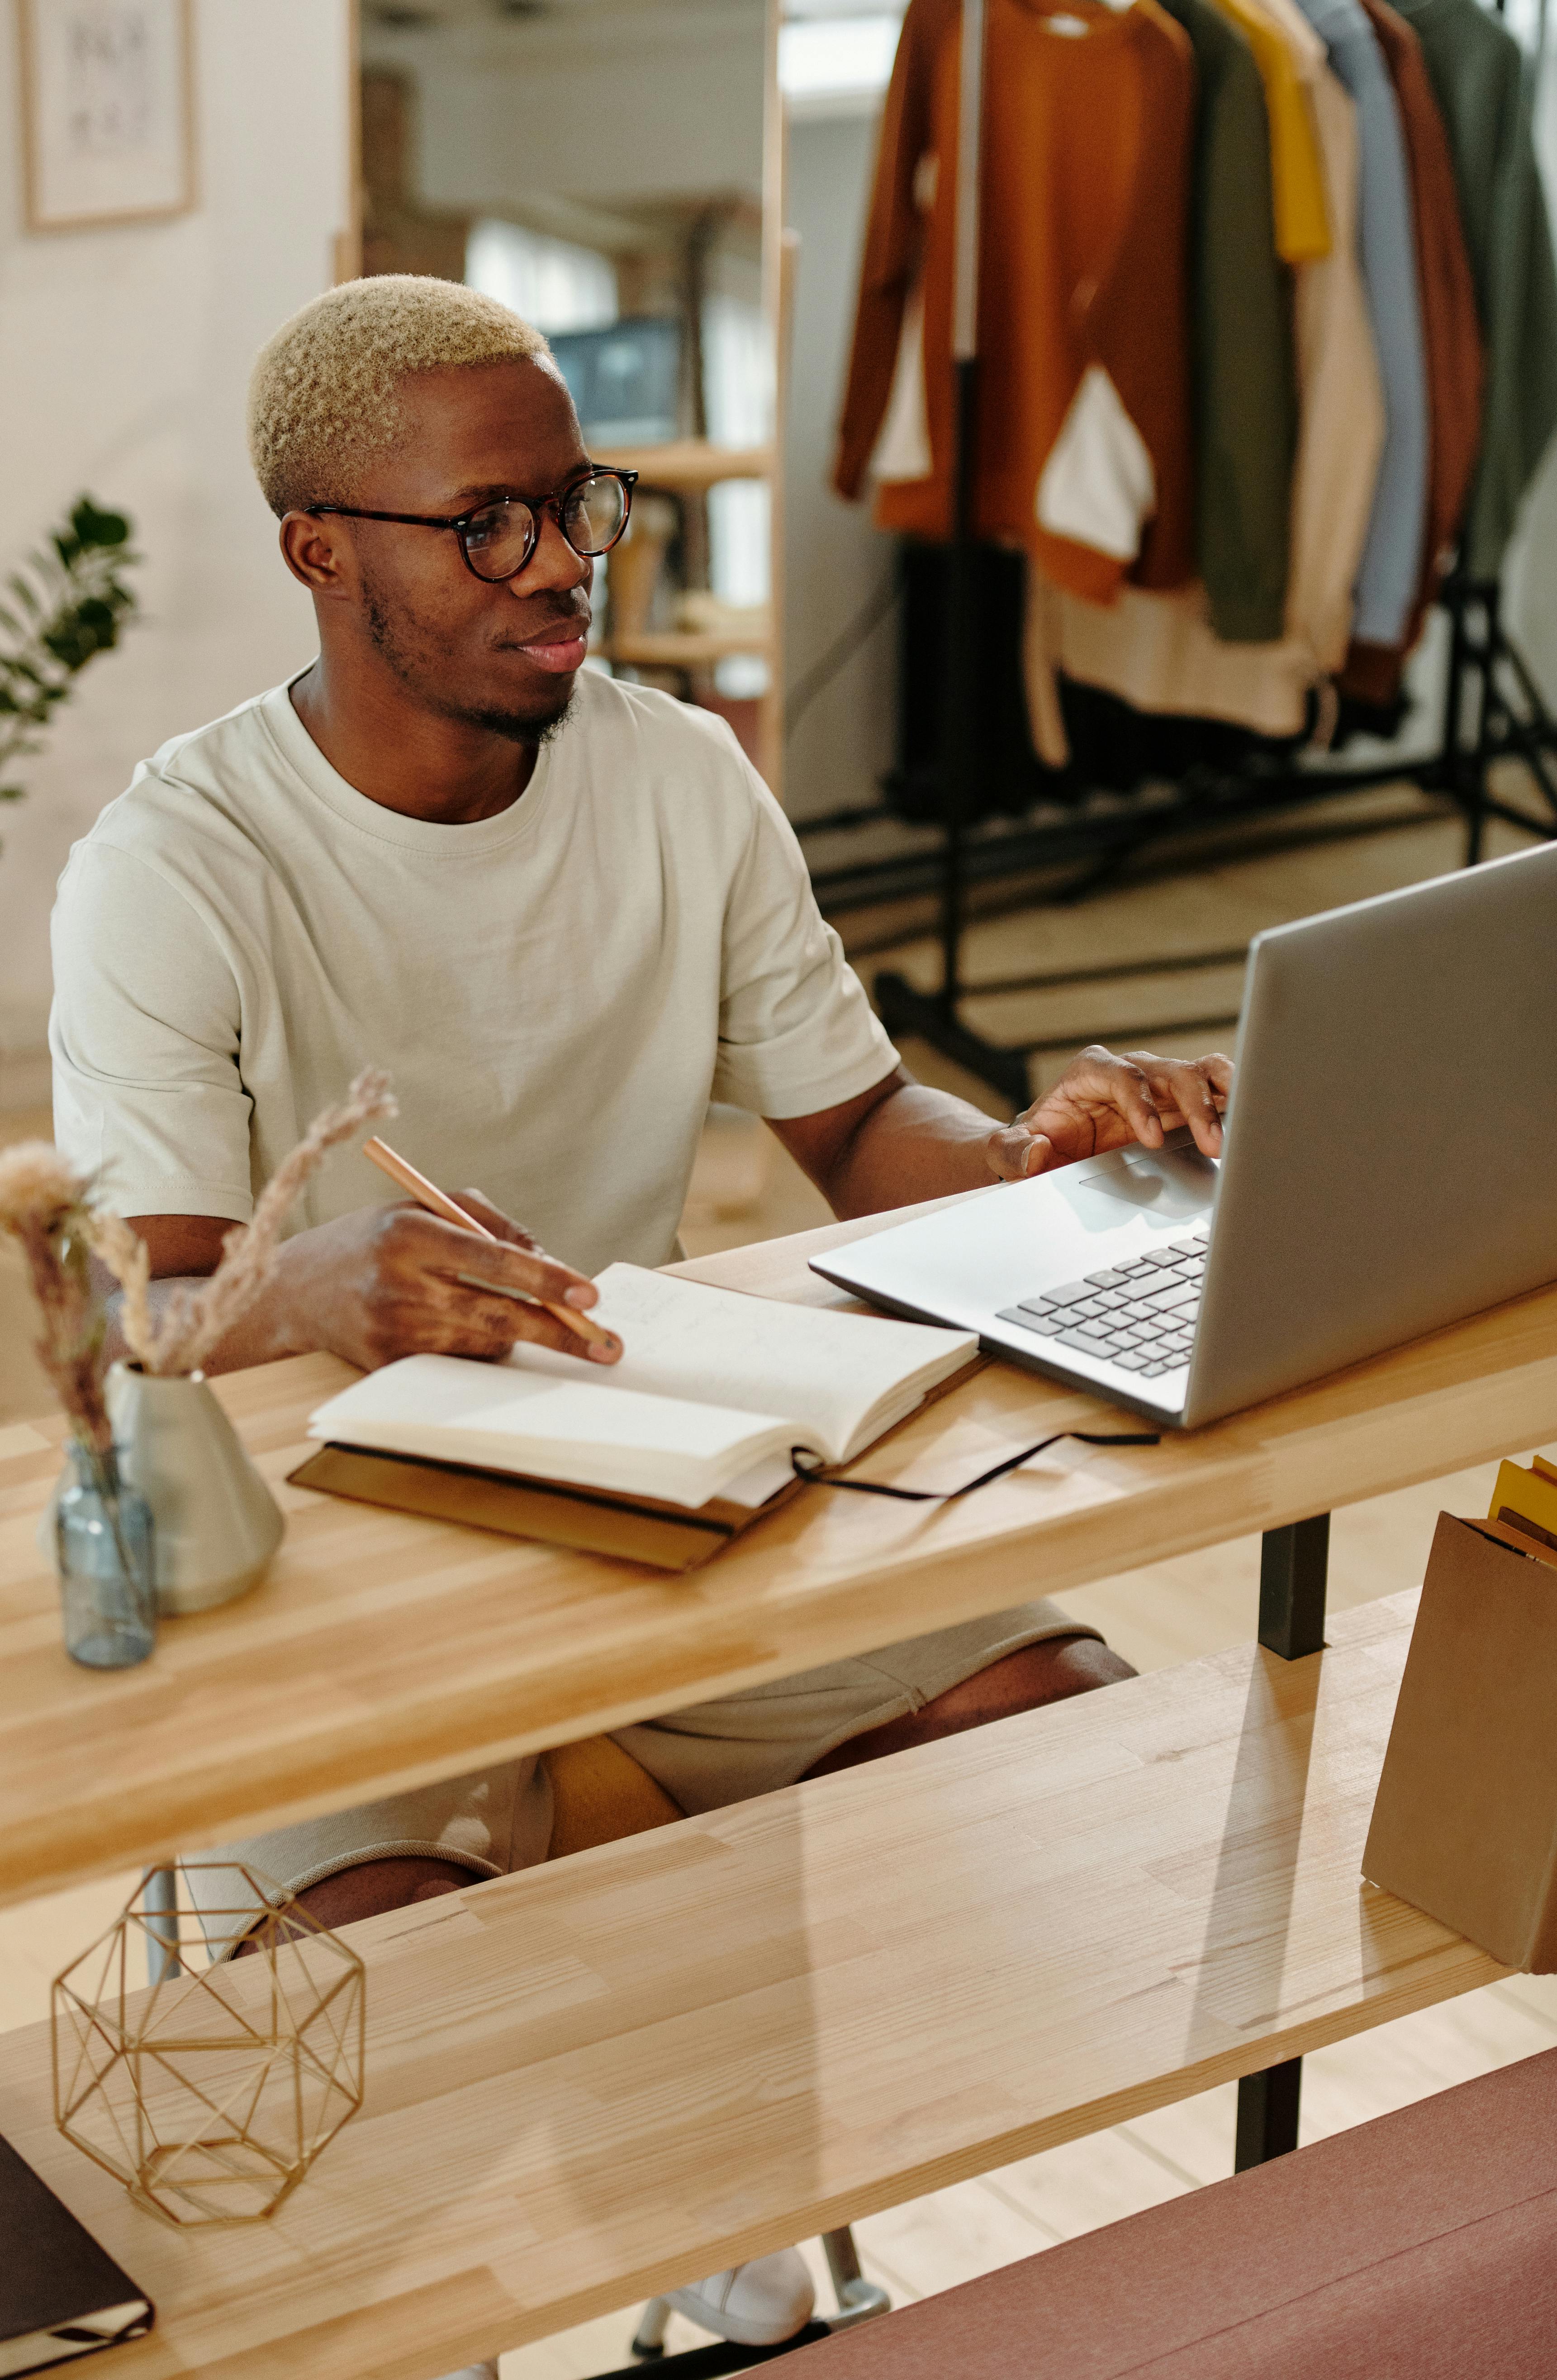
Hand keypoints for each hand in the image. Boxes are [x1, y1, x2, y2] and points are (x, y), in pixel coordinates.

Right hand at [273, 1189, 619, 1369]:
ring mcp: (389, 1327)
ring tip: (538, 1326)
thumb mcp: (424, 1206)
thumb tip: (550, 1261)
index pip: (494, 1260)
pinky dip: (481, 1350)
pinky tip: (477, 1333)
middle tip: (605, 1345)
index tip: (590, 1296)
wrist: (295, 1288)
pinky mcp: (385, 1363)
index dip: (547, 1280)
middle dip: (558, 1331)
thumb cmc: (375, 1239)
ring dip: (518, 1337)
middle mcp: (397, 1281)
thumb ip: (490, 1221)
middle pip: (497, 1313)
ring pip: (483, 1342)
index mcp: (409, 1232)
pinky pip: (457, 1364)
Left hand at [984, 1044, 1232, 1181]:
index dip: (1142, 1104)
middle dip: (1196, 1105)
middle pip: (1173, 1071)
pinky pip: (1217, 1089)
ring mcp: (1161, 1085)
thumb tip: (1036, 1153)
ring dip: (1225, 1097)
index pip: (1124, 1077)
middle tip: (1212, 1144)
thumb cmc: (1035, 1144)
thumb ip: (1013, 1152)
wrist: (1050, 1150)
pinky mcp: (1182, 1103)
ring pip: (1203, 1072)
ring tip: (1245, 1128)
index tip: (1153, 1139)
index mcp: (1090, 1071)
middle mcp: (1132, 1070)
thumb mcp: (1009, 1151)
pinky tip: (1253, 1125)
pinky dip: (1235, 1101)